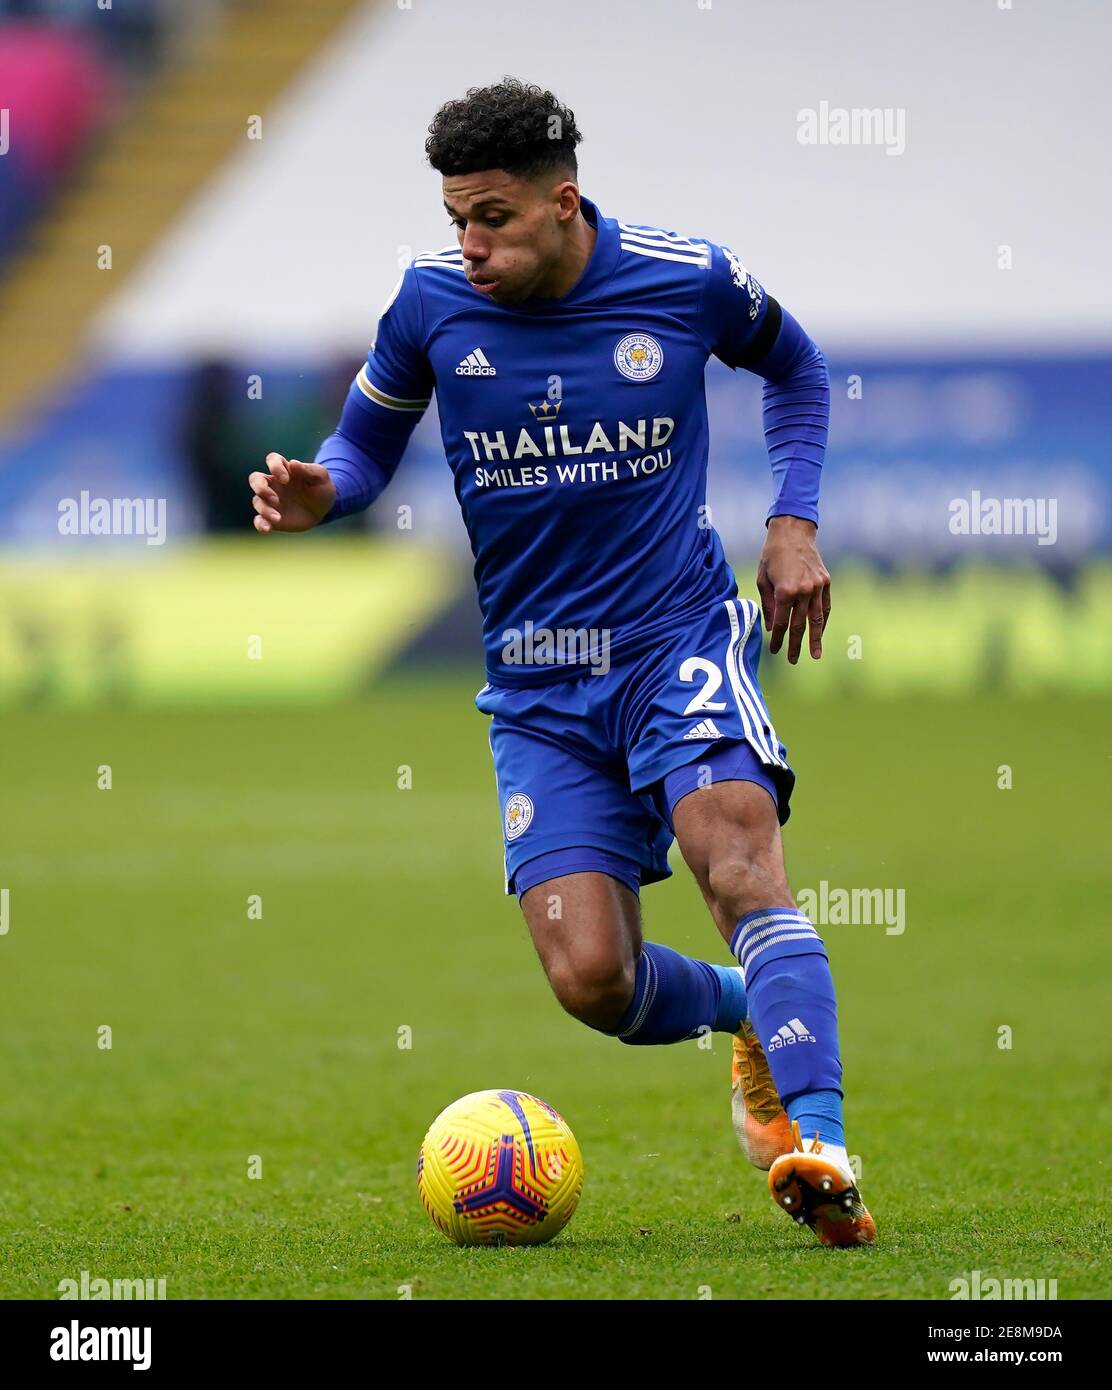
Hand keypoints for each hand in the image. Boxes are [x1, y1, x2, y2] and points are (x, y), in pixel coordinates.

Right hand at [248, 453, 336, 532]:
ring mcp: (271, 502)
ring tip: (278, 518)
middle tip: (275, 499)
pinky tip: (268, 529)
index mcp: (285, 470)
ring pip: (257, 502)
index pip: (272, 460)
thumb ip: (308, 469)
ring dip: (265, 510)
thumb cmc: (321, 489)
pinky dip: (260, 524)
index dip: (275, 467)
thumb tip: (292, 463)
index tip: (286, 479)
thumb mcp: (321, 477)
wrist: (324, 510)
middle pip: (255, 479)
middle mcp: (273, 485)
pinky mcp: (272, 518)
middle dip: (260, 488)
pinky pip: (259, 521)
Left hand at [756, 515, 830, 662]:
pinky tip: (820, 632)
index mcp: (784, 591)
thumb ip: (767, 605)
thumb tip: (770, 627)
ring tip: (815, 655)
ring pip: (816, 619)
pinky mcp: (825, 582)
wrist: (793, 532)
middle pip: (799, 625)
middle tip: (793, 660)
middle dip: (796, 645)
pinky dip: (822, 620)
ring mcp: (816, 587)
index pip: (780, 623)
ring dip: (816, 639)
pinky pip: (825, 606)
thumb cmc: (771, 555)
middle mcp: (803, 591)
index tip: (774, 651)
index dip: (777, 639)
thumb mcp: (762, 580)